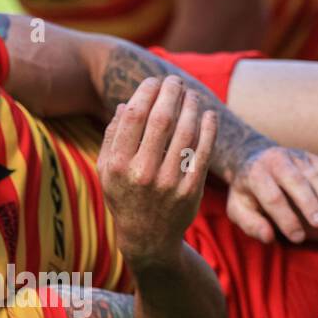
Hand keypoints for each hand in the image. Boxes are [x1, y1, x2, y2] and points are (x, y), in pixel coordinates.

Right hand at [96, 76, 217, 263]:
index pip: (135, 117)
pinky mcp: (191, 190)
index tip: (153, 81)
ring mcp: (169, 182)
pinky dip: (208, 130)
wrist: (148, 237)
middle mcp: (143, 173)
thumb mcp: (107, 171)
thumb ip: (113, 138)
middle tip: (176, 80)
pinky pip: (203, 152)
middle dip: (171, 93)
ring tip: (193, 94)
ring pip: (186, 133)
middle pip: (162, 120)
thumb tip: (127, 104)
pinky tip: (209, 114)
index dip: (146, 93)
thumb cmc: (125, 196)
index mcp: (118, 165)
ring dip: (192, 107)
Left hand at [227, 146, 317, 243]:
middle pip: (297, 182)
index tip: (298, 238)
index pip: (273, 198)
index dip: (286, 219)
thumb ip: (251, 224)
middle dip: (310, 204)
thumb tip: (268, 237)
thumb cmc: (249, 191)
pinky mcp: (314, 158)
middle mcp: (278, 161)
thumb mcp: (238, 208)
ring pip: (316, 176)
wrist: (256, 157)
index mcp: (256, 174)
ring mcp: (298, 157)